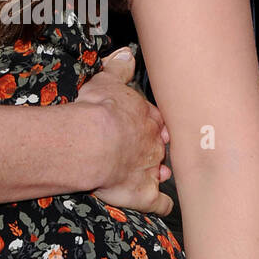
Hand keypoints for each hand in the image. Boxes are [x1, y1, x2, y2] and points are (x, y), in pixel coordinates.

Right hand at [76, 49, 173, 215]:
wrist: (95, 142)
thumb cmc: (99, 111)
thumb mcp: (107, 81)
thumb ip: (118, 68)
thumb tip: (126, 53)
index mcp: (146, 118)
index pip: (155, 120)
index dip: (151, 122)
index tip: (149, 124)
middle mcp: (153, 144)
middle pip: (162, 145)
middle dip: (157, 147)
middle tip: (151, 147)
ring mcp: (151, 169)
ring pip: (163, 171)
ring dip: (160, 172)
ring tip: (158, 173)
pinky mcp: (144, 194)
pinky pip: (160, 203)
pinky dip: (162, 205)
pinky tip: (163, 205)